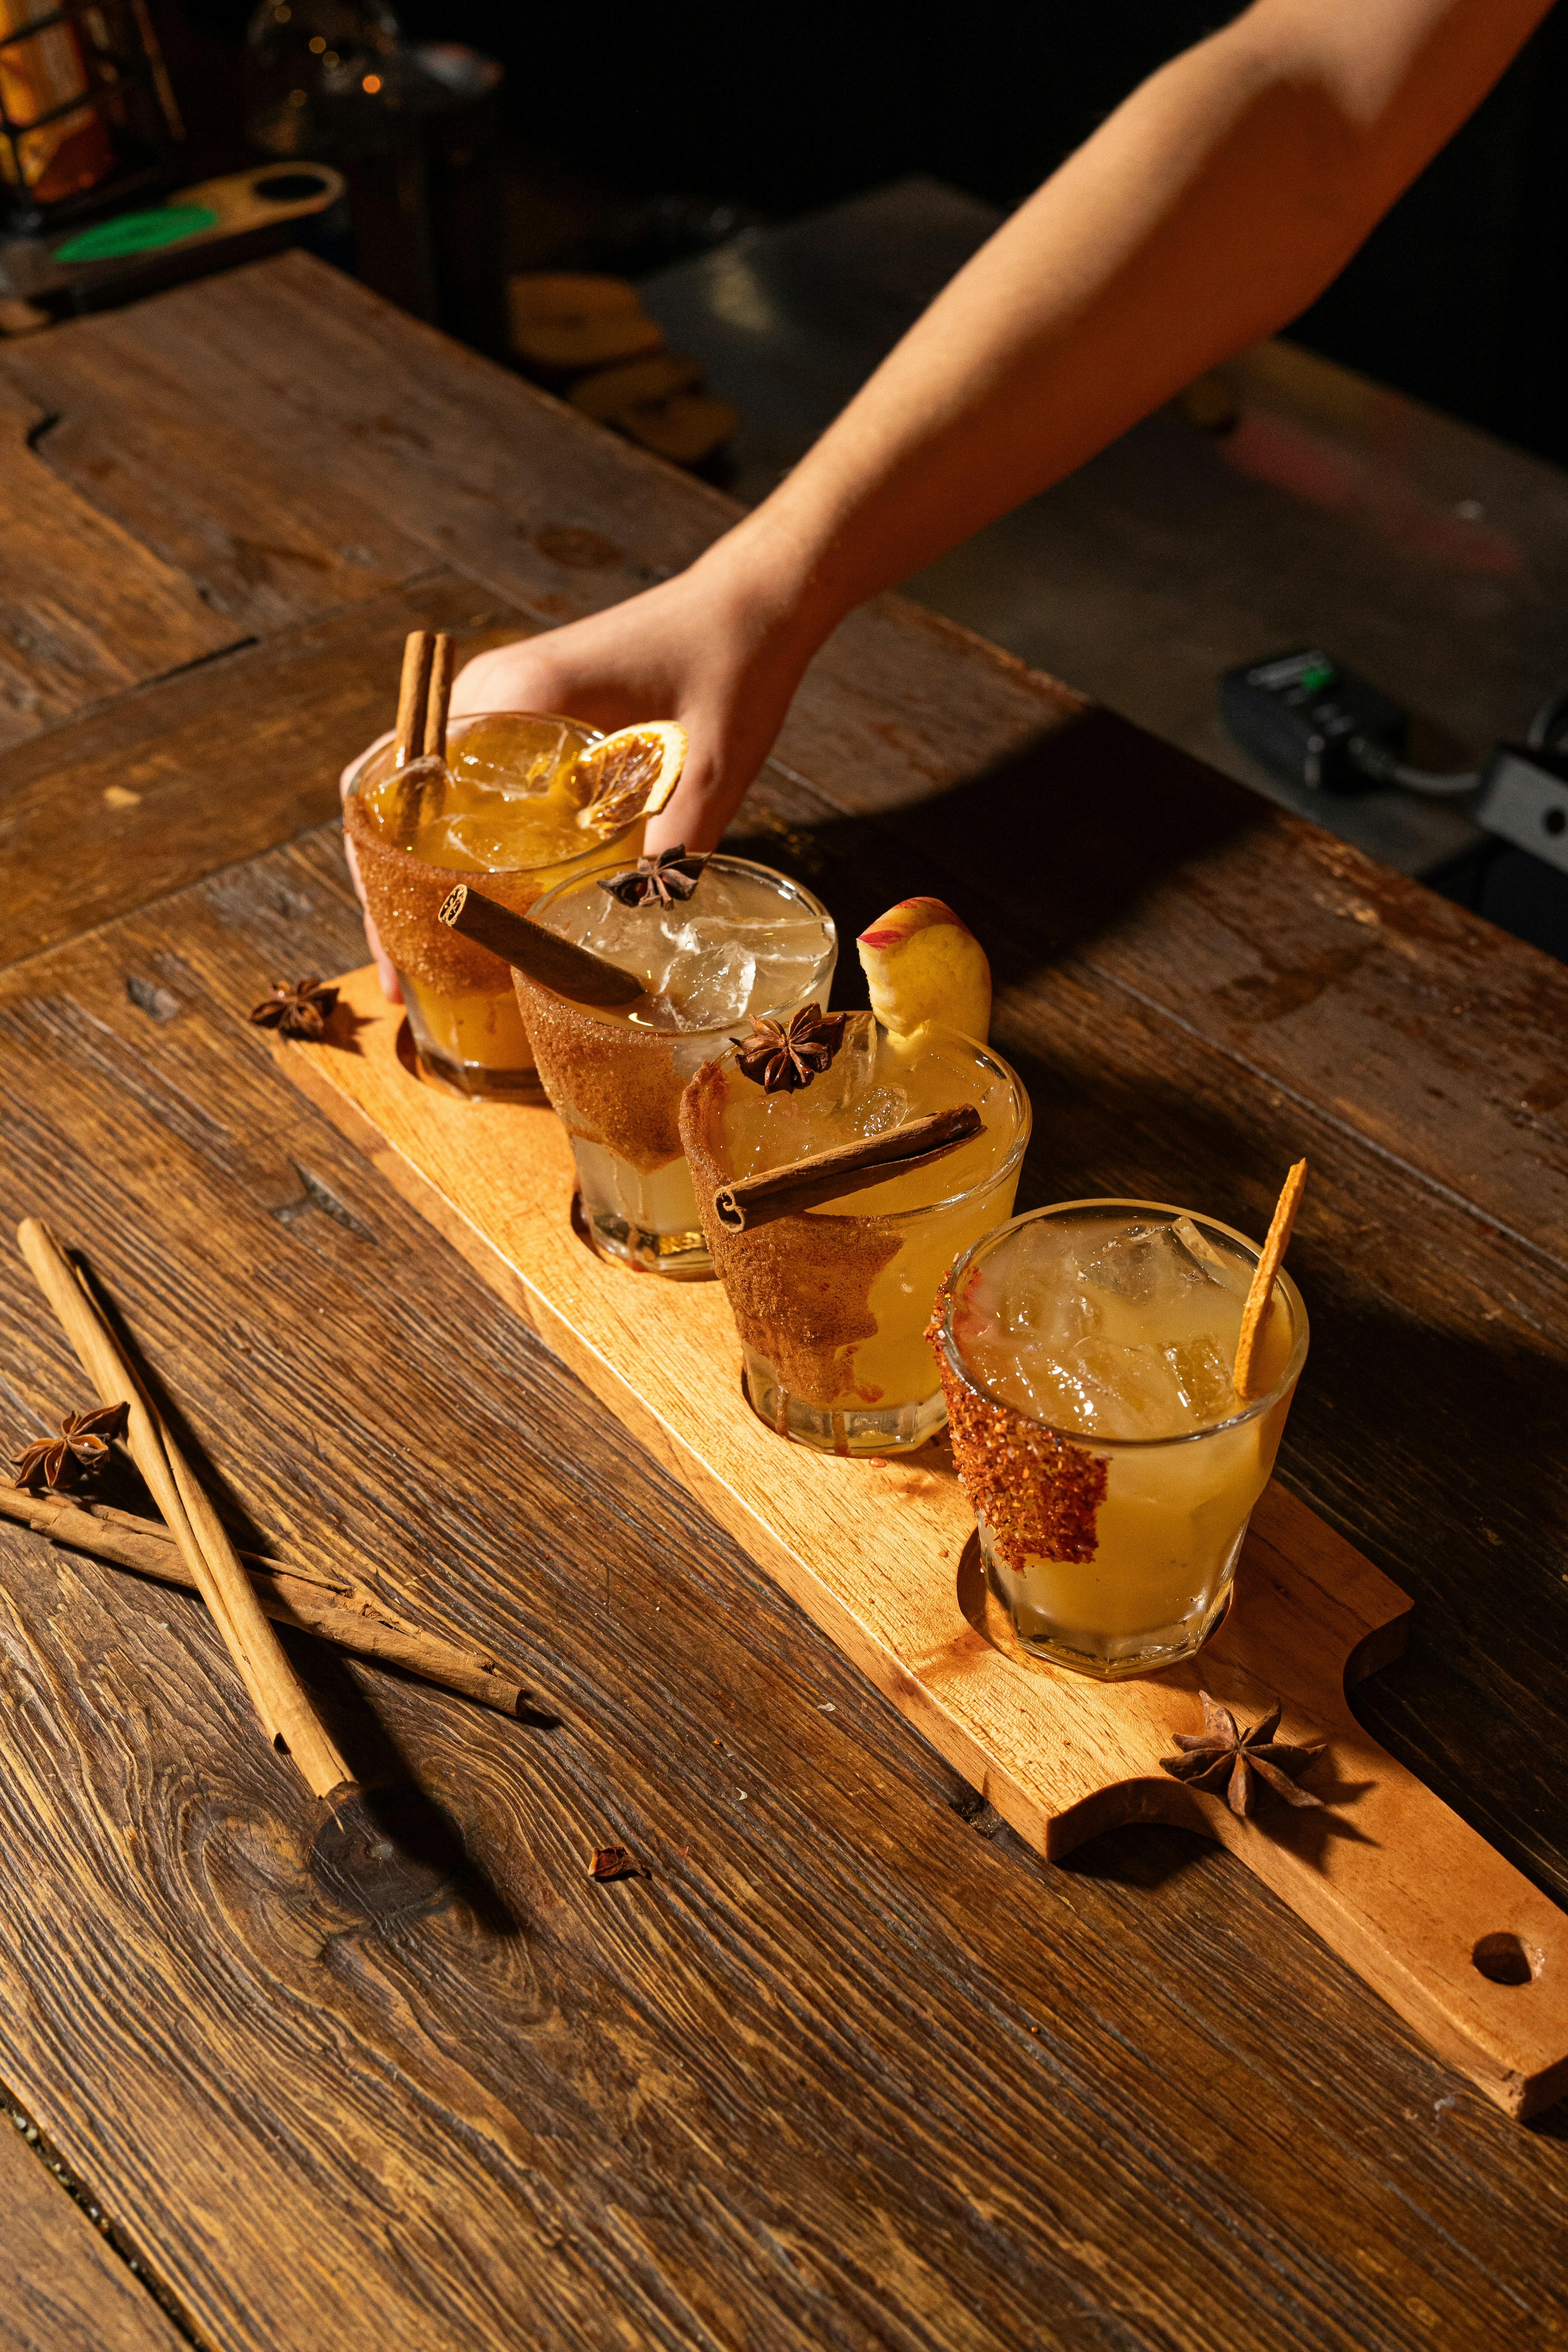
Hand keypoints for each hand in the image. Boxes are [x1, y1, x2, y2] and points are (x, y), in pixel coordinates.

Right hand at [339, 529, 826, 992]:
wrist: (749, 605)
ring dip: (411, 870)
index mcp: (513, 697)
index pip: (400, 792)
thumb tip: (634, 945)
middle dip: (387, 894)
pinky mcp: (519, 710)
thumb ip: (672, 854)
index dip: (383, 883)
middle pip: (390, 802)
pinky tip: (470, 898)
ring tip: (425, 954)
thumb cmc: (732, 670)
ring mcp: (496, 699)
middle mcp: (485, 692)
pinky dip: (446, 840)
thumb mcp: (710, 772)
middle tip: (402, 978)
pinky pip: (457, 782)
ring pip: (416, 796)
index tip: (395, 954)